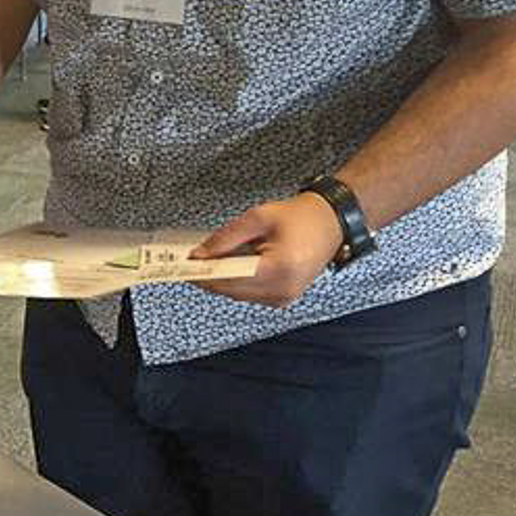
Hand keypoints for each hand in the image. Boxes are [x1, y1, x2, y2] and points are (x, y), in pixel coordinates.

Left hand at [190, 192, 341, 307]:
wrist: (331, 222)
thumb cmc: (303, 217)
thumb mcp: (258, 218)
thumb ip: (226, 237)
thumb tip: (201, 253)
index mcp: (279, 270)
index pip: (229, 278)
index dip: (203, 272)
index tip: (183, 264)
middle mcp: (283, 290)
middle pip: (230, 290)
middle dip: (208, 276)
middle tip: (188, 261)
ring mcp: (283, 297)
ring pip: (237, 294)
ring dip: (220, 279)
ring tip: (205, 261)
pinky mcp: (282, 297)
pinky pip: (249, 293)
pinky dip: (235, 281)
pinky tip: (226, 266)